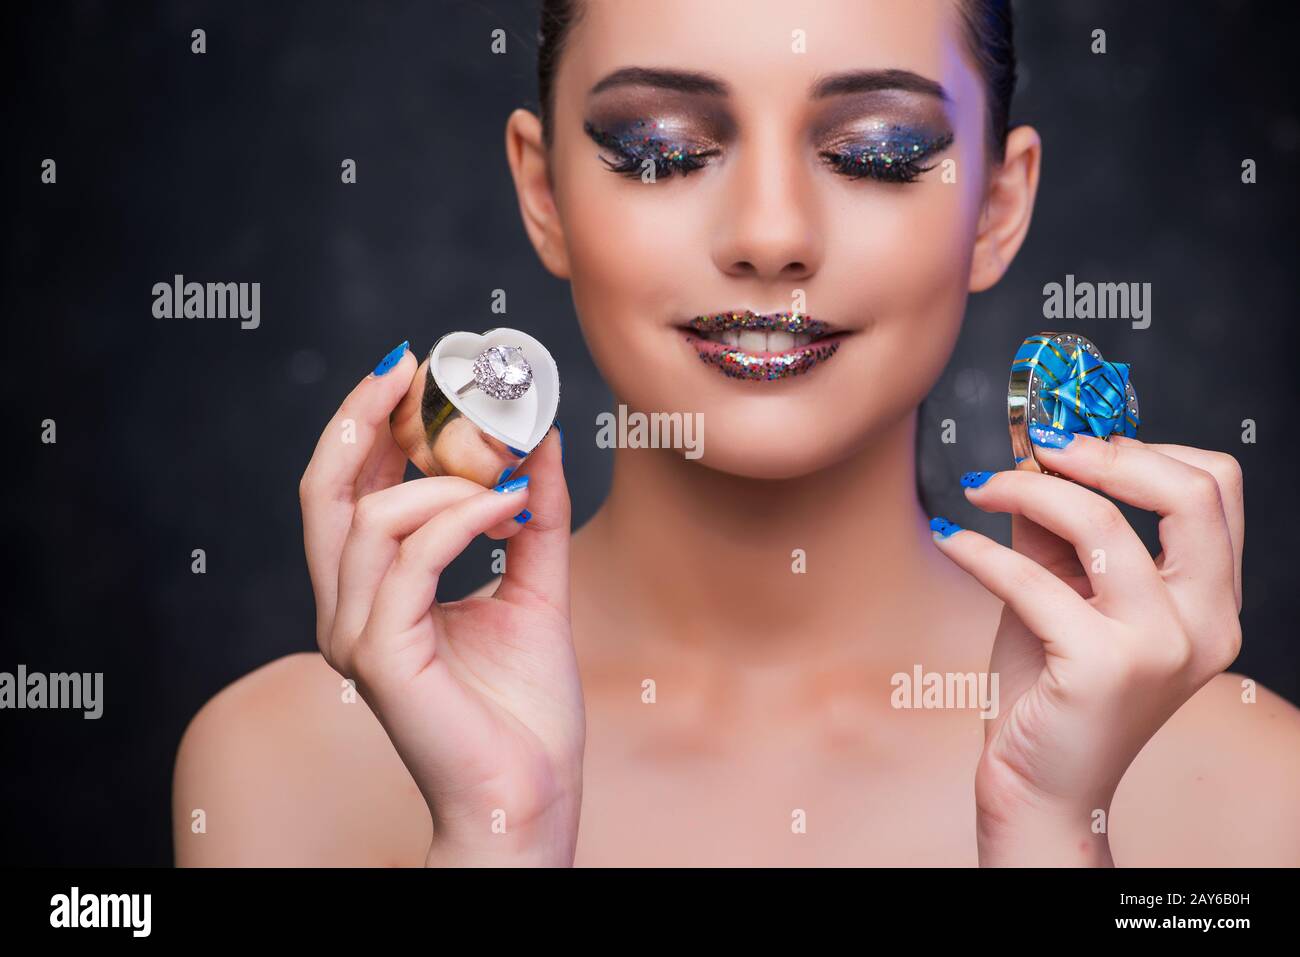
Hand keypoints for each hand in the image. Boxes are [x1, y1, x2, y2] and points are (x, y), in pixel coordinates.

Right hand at [298, 345, 583, 866]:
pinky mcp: (378, 657)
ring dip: (447, 481)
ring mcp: (355, 635)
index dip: (367, 423)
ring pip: (371, 519)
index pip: (348, 491)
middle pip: (325, 492)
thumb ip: (533, 518)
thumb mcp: (537, 589)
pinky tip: (512, 507)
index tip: (412, 367)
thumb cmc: (525, 707)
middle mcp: (349, 609)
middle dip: (362, 418)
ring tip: (510, 478)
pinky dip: (464, 518)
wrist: (529, 792)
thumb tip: (544, 441)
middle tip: (411, 365)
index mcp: (374, 592)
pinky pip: (410, 560)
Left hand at [932, 428, 1242, 865]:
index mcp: (1212, 600)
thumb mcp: (1062, 590)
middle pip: (1189, 491)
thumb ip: (1057, 525)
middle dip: (1103, 451)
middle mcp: (1207, 622)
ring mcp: (1161, 646)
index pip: (1215, 488)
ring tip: (980, 490)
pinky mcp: (1103, 667)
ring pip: (1102, 523)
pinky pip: (1032, 577)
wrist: (1040, 786)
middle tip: (1036, 444)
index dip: (1142, 446)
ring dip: (1027, 489)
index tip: (1073, 436)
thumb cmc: (1052, 687)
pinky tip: (950, 540)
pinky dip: (980, 549)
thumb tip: (1030, 447)